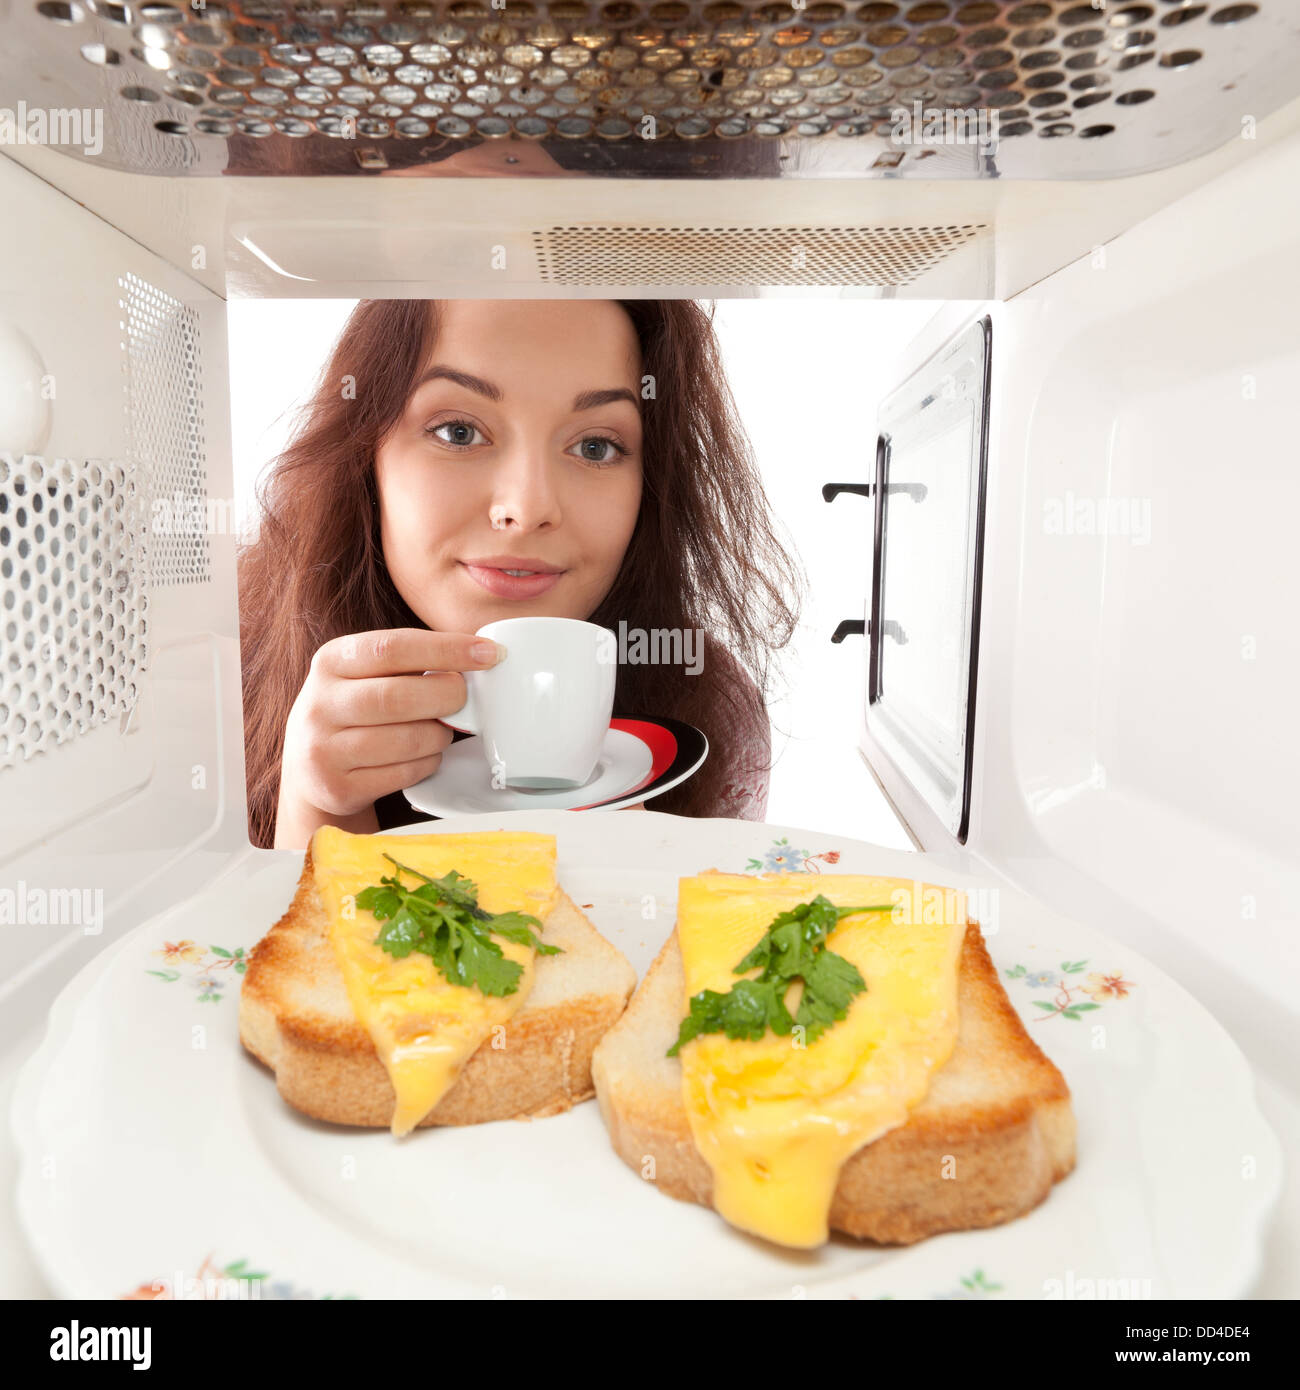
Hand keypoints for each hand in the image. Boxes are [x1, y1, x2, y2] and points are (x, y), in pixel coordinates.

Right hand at [274, 628, 503, 848]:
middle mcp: (320, 703)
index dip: (446, 649)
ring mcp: (324, 749)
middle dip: (447, 696)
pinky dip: (428, 762)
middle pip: (399, 697)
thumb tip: (477, 655)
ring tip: (441, 730)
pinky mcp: (338, 787)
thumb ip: (409, 661)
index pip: (393, 647)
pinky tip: (425, 755)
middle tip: (465, 699)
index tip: (489, 653)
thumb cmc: (355, 709)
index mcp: (331, 661)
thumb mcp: (364, 673)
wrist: (310, 767)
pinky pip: (405, 773)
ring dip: (440, 735)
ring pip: (407, 740)